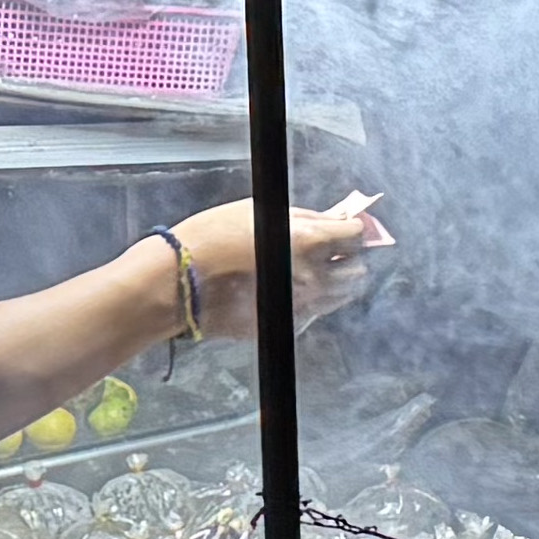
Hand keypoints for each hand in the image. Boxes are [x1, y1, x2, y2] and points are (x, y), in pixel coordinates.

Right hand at [164, 201, 384, 340]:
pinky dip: (312, 300)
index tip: (342, 229)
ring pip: (342, 295)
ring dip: (335, 281)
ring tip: (310, 270)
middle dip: (347, 258)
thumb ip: (307, 219)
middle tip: (330, 251)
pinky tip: (289, 288)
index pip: (355, 235)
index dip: (350, 230)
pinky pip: (316, 311)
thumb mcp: (262, 214)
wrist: (180, 280)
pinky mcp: (289, 324)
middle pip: (357, 270)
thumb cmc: (214, 237)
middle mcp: (312, 276)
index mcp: (308, 242)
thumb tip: (335, 219)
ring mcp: (302, 305)